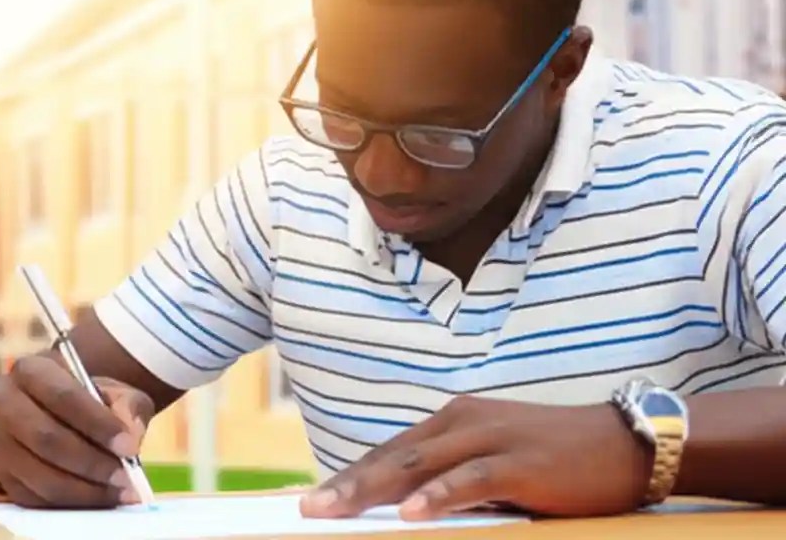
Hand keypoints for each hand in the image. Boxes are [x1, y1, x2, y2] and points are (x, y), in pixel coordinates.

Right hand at [0, 354, 154, 508]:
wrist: (50, 414)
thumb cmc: (85, 400)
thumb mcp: (113, 391)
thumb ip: (127, 406)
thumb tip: (131, 434)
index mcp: (31, 370)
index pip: (62, 396)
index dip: (97, 423)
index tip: (129, 446)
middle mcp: (2, 402)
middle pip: (45, 438)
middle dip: (90, 462)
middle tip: (125, 476)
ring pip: (38, 475)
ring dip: (83, 490)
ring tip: (119, 492)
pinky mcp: (0, 475)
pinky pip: (33, 498)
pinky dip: (70, 504)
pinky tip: (100, 499)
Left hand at [298, 396, 652, 520]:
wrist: (629, 442)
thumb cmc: (560, 458)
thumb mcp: (498, 463)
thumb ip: (456, 479)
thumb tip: (413, 509)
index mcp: (454, 421)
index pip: (389, 451)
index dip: (350, 474)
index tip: (314, 496)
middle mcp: (463, 422)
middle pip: (392, 456)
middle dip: (346, 483)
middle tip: (306, 506)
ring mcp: (491, 438)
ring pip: (418, 465)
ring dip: (373, 489)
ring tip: (335, 510)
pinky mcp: (521, 462)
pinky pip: (471, 480)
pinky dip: (439, 496)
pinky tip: (411, 514)